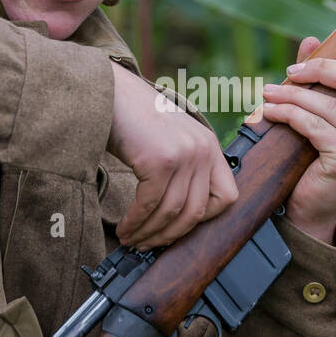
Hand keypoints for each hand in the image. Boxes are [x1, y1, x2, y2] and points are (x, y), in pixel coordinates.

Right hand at [107, 62, 238, 248]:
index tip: (179, 228)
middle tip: (148, 245)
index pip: (226, 197)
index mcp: (209, 146)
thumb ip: (182, 169)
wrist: (108, 92)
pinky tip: (125, 228)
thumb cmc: (133, 119)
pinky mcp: (159, 160)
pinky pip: (149, 205)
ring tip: (131, 239)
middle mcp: (202, 150)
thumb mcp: (170, 141)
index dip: (205, 220)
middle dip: (170, 236)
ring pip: (171, 212)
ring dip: (148, 232)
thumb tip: (175, 217)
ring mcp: (183, 154)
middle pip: (196, 211)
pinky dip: (135, 222)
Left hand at [258, 37, 335, 242]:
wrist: (311, 208)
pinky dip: (288, 114)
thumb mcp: (324, 116)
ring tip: (268, 93)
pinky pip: (314, 125)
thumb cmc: (316, 158)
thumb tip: (310, 40)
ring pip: (328, 104)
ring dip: (292, 95)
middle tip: (290, 72)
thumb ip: (321, 80)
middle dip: (320, 69)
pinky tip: (270, 112)